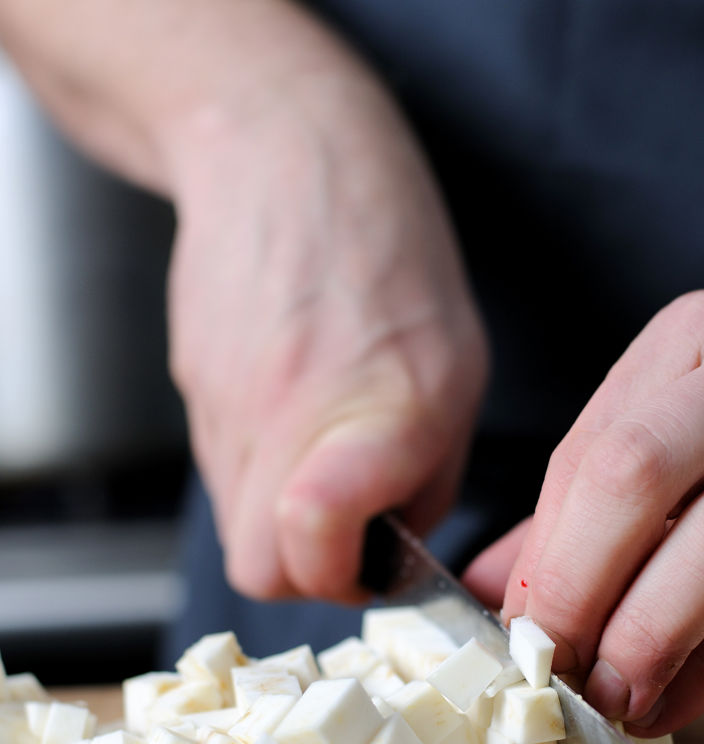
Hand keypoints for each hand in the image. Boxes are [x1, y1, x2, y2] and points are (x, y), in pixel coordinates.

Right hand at [167, 53, 485, 602]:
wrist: (283, 155)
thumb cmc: (394, 255)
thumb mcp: (460, 372)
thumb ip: (429, 478)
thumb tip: (392, 552)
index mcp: (384, 412)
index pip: (311, 544)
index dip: (340, 577)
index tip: (370, 561)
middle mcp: (295, 417)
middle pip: (259, 570)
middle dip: (306, 570)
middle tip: (348, 532)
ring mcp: (229, 406)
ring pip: (236, 527)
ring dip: (280, 522)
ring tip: (322, 455)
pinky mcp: (193, 392)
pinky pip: (222, 472)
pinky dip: (257, 473)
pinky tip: (288, 414)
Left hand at [463, 290, 703, 734]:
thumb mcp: (659, 445)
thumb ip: (576, 512)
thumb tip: (484, 587)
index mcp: (688, 341)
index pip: (585, 456)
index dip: (543, 559)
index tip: (519, 635)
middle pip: (631, 478)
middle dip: (579, 591)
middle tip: (555, 673)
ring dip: (649, 637)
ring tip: (612, 700)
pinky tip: (670, 701)